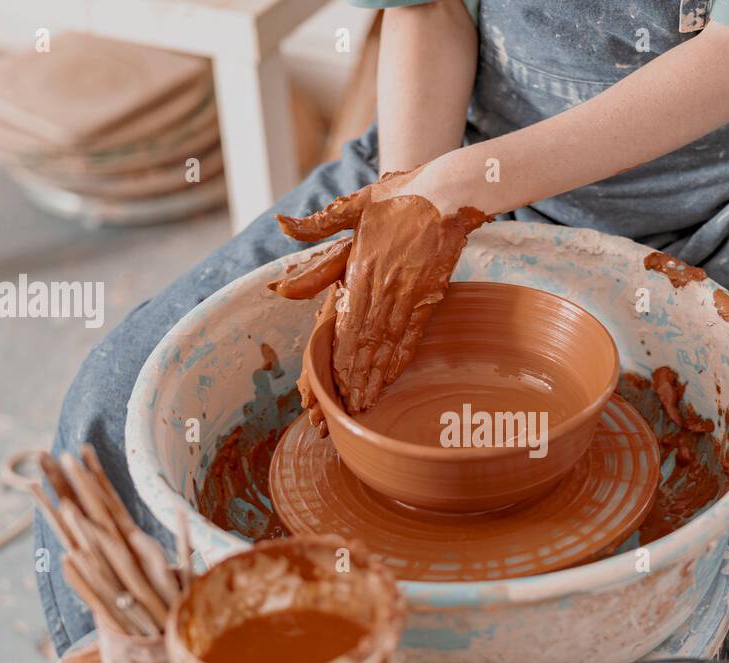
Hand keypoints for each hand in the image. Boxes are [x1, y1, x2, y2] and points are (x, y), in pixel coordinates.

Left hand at [268, 163, 489, 414]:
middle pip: (364, 341)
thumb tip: (282, 227)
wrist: (447, 190)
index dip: (338, 356)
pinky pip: (413, 333)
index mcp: (360, 267)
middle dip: (355, 376)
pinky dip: (402, 357)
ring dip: (376, 375)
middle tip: (347, 405)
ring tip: (365, 401)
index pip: (344, 322)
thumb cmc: (399, 195)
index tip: (331, 380)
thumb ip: (318, 224)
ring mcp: (407, 294)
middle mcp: (382, 286)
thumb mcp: (355, 204)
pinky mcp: (430, 296)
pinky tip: (393, 376)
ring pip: (386, 343)